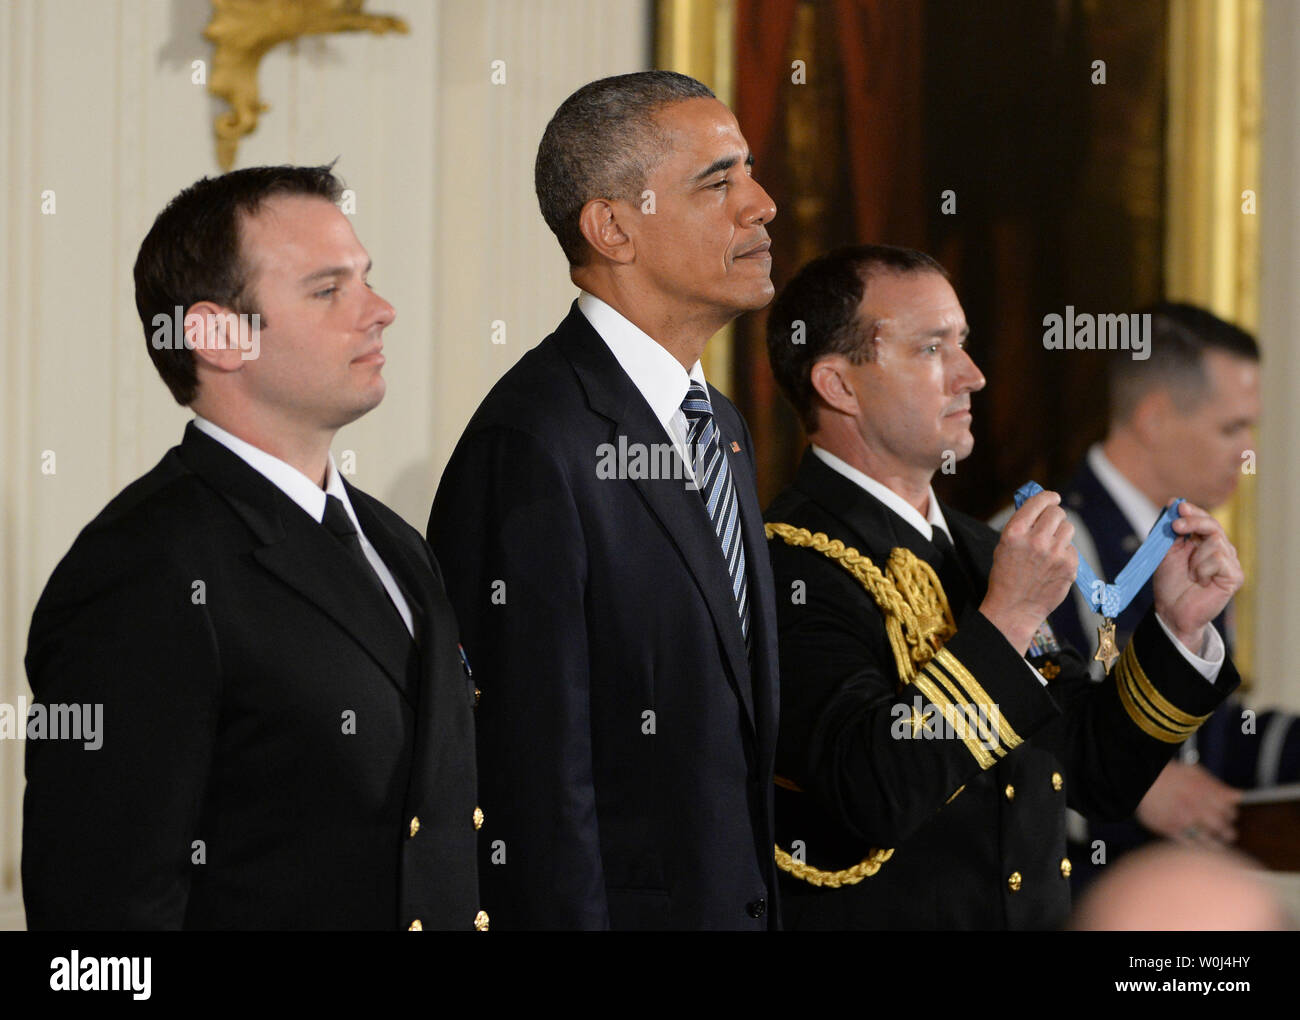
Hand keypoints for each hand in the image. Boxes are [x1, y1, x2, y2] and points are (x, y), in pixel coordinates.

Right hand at [981, 490, 1076, 654]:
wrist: (1013, 608)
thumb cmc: (1006, 576)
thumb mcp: (1004, 546)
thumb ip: (1021, 526)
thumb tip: (1040, 508)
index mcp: (1015, 531)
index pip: (1039, 502)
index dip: (1048, 497)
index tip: (1053, 498)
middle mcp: (1036, 540)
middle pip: (1057, 513)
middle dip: (1054, 517)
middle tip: (1050, 526)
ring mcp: (1055, 553)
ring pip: (1068, 528)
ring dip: (1061, 534)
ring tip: (1050, 548)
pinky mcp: (1069, 566)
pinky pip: (1072, 549)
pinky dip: (1065, 554)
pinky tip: (1053, 565)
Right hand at [1135, 760, 1240, 844]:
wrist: (1144, 779)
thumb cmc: (1168, 774)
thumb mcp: (1194, 772)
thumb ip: (1217, 785)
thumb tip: (1239, 796)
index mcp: (1205, 794)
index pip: (1230, 811)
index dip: (1232, 814)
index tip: (1230, 815)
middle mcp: (1197, 808)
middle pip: (1223, 827)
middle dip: (1228, 832)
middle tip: (1228, 833)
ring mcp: (1184, 820)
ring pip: (1209, 840)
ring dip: (1217, 844)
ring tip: (1219, 844)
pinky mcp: (1171, 830)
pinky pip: (1190, 845)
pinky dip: (1198, 848)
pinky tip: (1201, 848)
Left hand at [1152, 502, 1242, 652]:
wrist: (1172, 611)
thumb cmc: (1169, 583)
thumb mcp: (1165, 551)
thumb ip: (1169, 529)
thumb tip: (1173, 502)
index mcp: (1204, 542)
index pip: (1204, 520)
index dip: (1193, 511)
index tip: (1177, 506)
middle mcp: (1221, 550)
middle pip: (1213, 526)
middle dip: (1194, 522)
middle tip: (1176, 525)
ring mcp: (1230, 562)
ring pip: (1215, 543)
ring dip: (1195, 558)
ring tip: (1191, 574)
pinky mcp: (1235, 576)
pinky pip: (1218, 560)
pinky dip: (1203, 570)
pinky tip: (1201, 582)